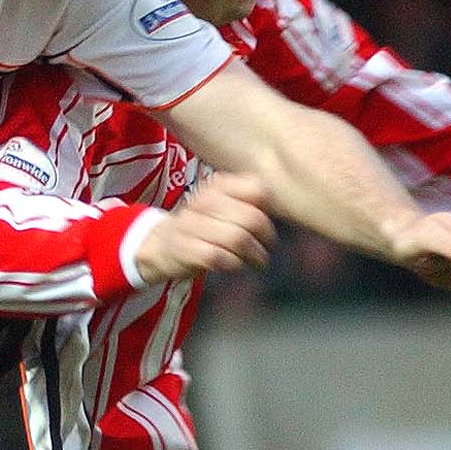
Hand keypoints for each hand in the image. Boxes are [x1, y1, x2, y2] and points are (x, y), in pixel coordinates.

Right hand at [133, 174, 275, 284]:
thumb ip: (251, 202)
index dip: (270, 210)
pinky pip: (220, 257)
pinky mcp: (184, 248)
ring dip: (254, 256)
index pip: (259, 190)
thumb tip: (288, 209)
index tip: (267, 222)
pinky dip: (233, 264)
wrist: (162, 243)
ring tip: (256, 260)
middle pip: (252, 219)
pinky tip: (233, 265)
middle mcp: (204, 200)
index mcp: (218, 184)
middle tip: (267, 247)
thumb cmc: (205, 225)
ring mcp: (192, 224)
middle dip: (267, 238)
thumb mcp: (224, 204)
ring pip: (238, 239)